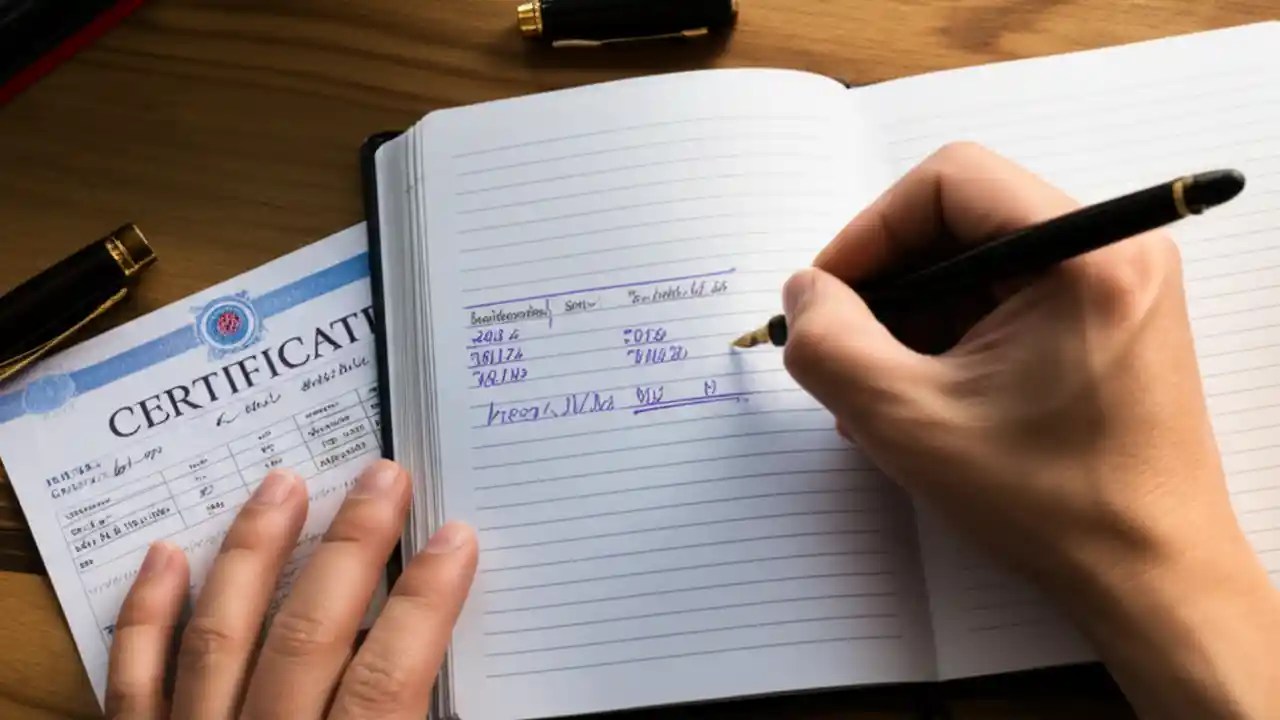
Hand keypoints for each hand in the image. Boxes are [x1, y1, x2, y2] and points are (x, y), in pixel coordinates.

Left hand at [105, 460, 477, 718]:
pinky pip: (135, 680)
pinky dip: (147, 616)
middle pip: (309, 637)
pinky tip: (166, 555)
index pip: (388, 678)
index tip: (456, 538)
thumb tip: (445, 651)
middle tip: (383, 478)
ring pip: (219, 638)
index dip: (426, 603)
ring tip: (283, 483)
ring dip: (254, 553)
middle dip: (352, 549)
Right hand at [782, 143, 1279, 718]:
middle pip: (964, 221)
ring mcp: (1116, 289)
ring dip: (914, 318)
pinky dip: (951, 339)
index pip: (951, 182)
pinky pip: (1007, 301)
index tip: (828, 293)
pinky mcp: (1107, 325)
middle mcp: (1115, 253)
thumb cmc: (1053, 505)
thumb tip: (805, 292)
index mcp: (1086, 255)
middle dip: (890, 283)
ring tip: (876, 392)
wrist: (1150, 579)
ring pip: (980, 264)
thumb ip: (831, 345)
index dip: (871, 230)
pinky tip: (919, 400)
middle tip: (845, 347)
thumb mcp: (908, 421)